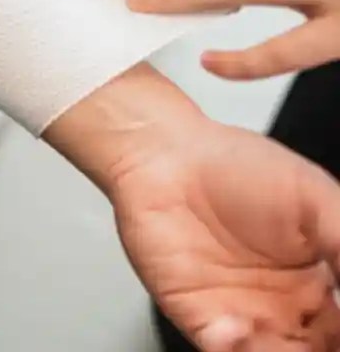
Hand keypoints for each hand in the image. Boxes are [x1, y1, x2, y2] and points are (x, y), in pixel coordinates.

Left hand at [110, 119, 339, 351]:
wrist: (166, 155)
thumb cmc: (236, 167)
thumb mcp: (315, 201)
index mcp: (314, 284)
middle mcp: (280, 308)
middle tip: (321, 341)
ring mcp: (239, 316)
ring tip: (286, 342)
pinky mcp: (197, 315)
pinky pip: (221, 350)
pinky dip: (232, 350)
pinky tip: (239, 328)